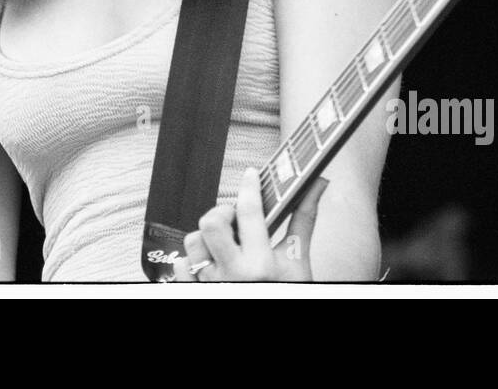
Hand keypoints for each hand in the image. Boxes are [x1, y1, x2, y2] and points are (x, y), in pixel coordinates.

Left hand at [174, 168, 328, 281]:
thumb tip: (315, 187)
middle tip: (233, 216)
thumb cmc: (285, 293)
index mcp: (260, 265)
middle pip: (211, 224)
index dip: (249, 187)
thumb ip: (304, 221)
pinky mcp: (197, 289)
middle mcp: (232, 274)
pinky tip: (210, 260)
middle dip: (222, 213)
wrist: (272, 321)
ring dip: (207, 238)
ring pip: (193, 242)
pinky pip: (181, 265)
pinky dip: (193, 259)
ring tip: (224, 243)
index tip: (251, 176)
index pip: (249, 212)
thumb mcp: (298, 262)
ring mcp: (212, 283)